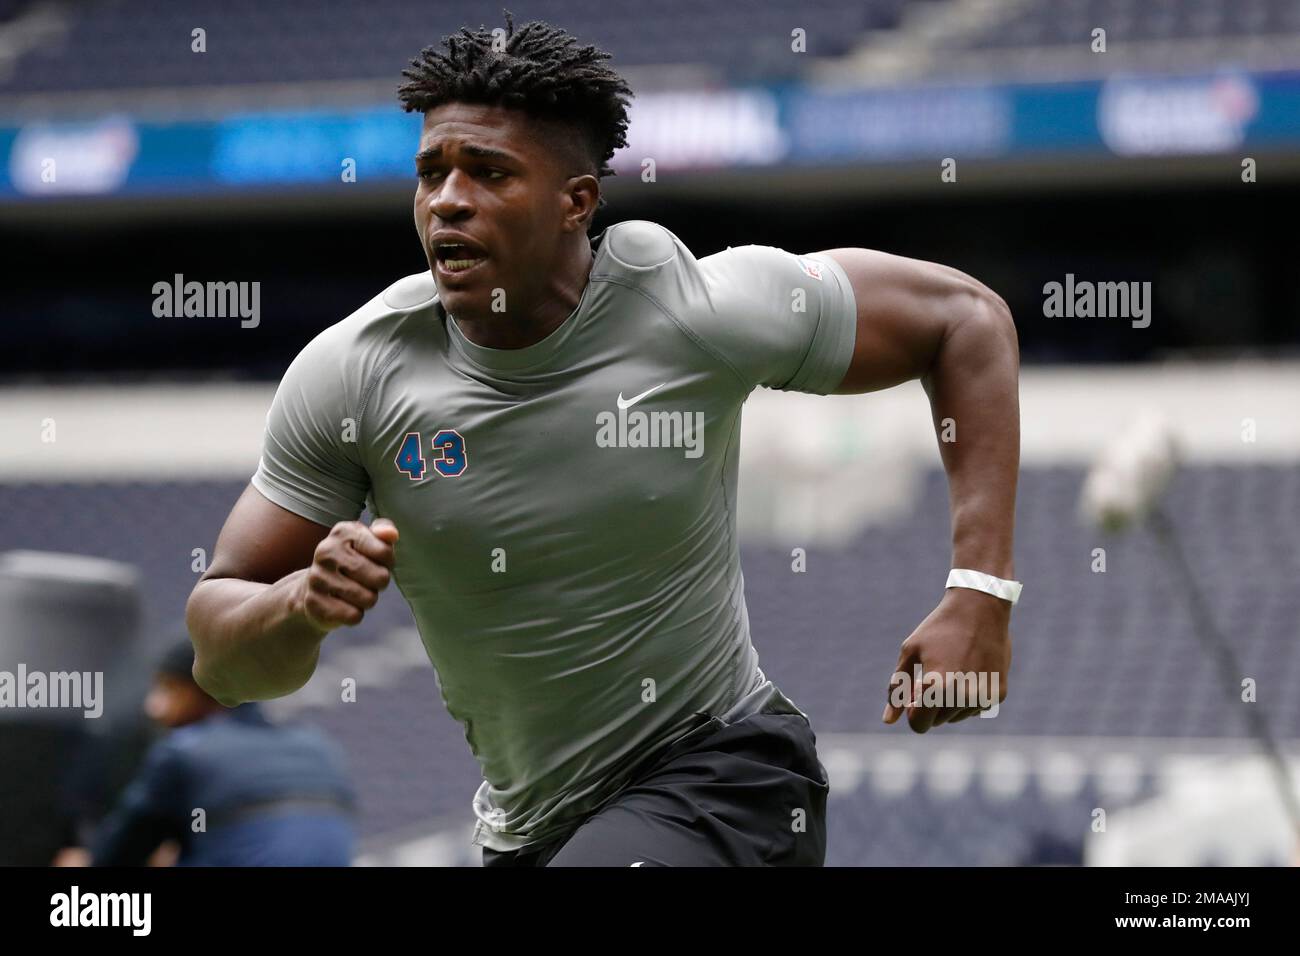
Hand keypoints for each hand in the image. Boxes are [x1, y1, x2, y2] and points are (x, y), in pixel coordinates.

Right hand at [297, 519, 398, 632]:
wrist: (314, 588)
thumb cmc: (351, 562)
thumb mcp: (369, 541)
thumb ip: (384, 531)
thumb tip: (391, 534)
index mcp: (343, 532)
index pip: (385, 552)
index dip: (388, 562)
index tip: (377, 561)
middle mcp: (327, 551)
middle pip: (380, 577)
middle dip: (379, 583)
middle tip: (366, 580)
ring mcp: (317, 577)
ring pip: (368, 599)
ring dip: (368, 599)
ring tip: (354, 592)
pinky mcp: (313, 603)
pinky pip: (353, 615)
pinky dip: (355, 614)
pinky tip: (343, 605)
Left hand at [881, 586, 1010, 732]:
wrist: (980, 607)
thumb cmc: (940, 628)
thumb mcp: (911, 651)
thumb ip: (897, 688)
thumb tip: (888, 721)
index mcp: (935, 686)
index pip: (919, 725)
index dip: (912, 711)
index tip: (914, 693)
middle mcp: (961, 696)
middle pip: (938, 721)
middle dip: (931, 704)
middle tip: (935, 673)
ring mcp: (982, 697)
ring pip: (956, 716)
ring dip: (950, 702)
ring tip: (953, 669)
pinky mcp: (998, 694)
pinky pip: (976, 709)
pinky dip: (969, 697)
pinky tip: (970, 670)